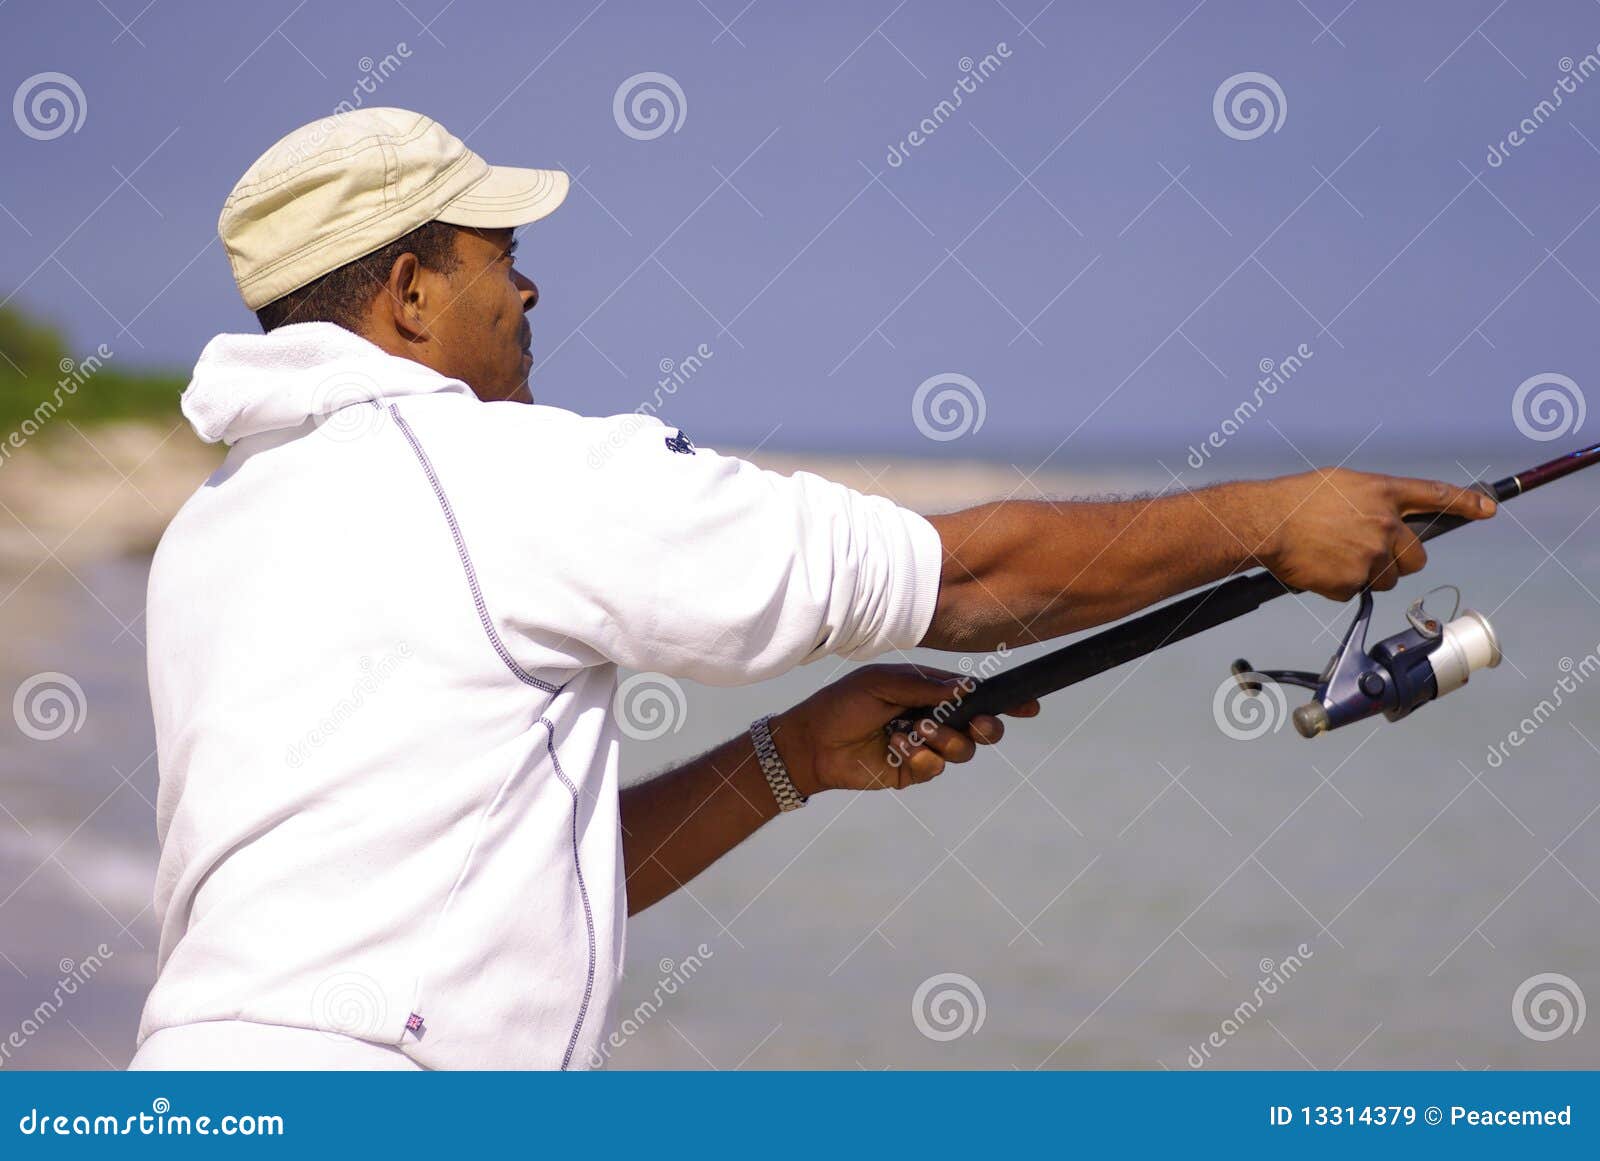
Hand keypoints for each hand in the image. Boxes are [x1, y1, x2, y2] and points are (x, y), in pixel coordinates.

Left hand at [770, 663, 1038, 794]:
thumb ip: (924, 686)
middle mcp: (935, 720)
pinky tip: (894, 748)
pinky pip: (935, 768)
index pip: (976, 696)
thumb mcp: (882, 683)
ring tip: (912, 730)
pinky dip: (918, 757)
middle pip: (981, 727)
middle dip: (986, 726)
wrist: (812, 742)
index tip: (1029, 705)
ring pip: (962, 750)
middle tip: (978, 724)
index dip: (1005, 701)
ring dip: (943, 739)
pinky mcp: (914, 772)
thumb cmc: (844, 704)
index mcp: (931, 693)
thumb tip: (966, 687)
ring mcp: (926, 747)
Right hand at [1256, 468, 1495, 601]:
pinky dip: (1339, 585)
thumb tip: (1385, 517)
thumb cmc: (1295, 500)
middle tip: (1370, 554)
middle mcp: (1385, 524)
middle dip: (1400, 560)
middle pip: (1417, 556)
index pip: (1437, 496)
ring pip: (1386, 578)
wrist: (1265, 523)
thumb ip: (1371, 500)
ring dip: (1367, 574)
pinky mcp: (1353, 581)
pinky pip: (1356, 591)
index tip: (1489, 509)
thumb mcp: (1340, 484)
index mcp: (1383, 493)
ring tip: (1332, 556)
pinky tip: (1319, 567)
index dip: (1467, 503)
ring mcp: (1372, 555)